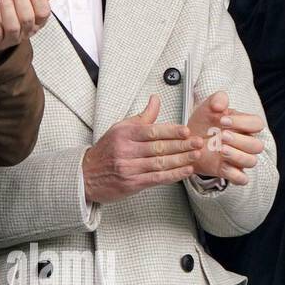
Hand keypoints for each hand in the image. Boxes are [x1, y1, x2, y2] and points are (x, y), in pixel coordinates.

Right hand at [82, 95, 202, 203]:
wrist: (86, 175)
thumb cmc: (105, 151)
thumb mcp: (119, 129)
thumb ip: (142, 117)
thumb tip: (155, 100)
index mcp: (123, 134)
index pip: (151, 131)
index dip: (171, 131)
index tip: (186, 130)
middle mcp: (125, 151)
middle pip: (158, 147)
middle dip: (181, 145)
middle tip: (197, 142)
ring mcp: (128, 168)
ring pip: (160, 163)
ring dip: (181, 159)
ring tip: (196, 155)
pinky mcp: (132, 183)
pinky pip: (157, 178)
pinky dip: (173, 174)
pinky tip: (184, 170)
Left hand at [186, 90, 265, 184]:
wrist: (187, 141)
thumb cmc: (202, 123)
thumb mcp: (206, 108)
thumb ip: (216, 100)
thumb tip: (221, 104)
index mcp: (244, 126)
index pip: (256, 123)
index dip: (243, 122)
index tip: (222, 120)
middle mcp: (245, 143)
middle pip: (256, 145)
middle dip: (240, 140)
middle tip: (222, 135)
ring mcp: (238, 159)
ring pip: (251, 161)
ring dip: (238, 156)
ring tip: (220, 149)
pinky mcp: (229, 172)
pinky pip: (242, 179)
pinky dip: (235, 175)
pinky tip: (222, 166)